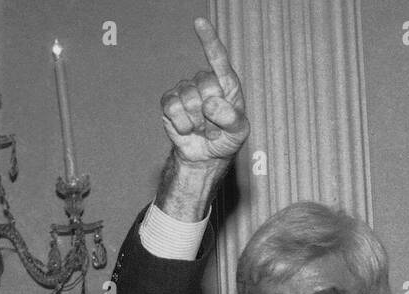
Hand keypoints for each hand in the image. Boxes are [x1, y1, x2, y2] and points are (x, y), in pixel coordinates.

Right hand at [160, 18, 248, 164]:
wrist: (206, 156)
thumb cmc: (226, 138)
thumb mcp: (239, 131)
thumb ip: (232, 118)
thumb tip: (211, 103)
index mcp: (225, 82)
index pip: (218, 57)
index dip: (209, 39)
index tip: (199, 22)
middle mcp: (204, 81)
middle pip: (206, 86)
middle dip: (212, 114)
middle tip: (215, 127)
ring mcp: (185, 90)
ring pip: (189, 100)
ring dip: (198, 123)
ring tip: (203, 130)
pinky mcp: (169, 102)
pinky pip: (173, 108)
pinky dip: (183, 125)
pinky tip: (188, 129)